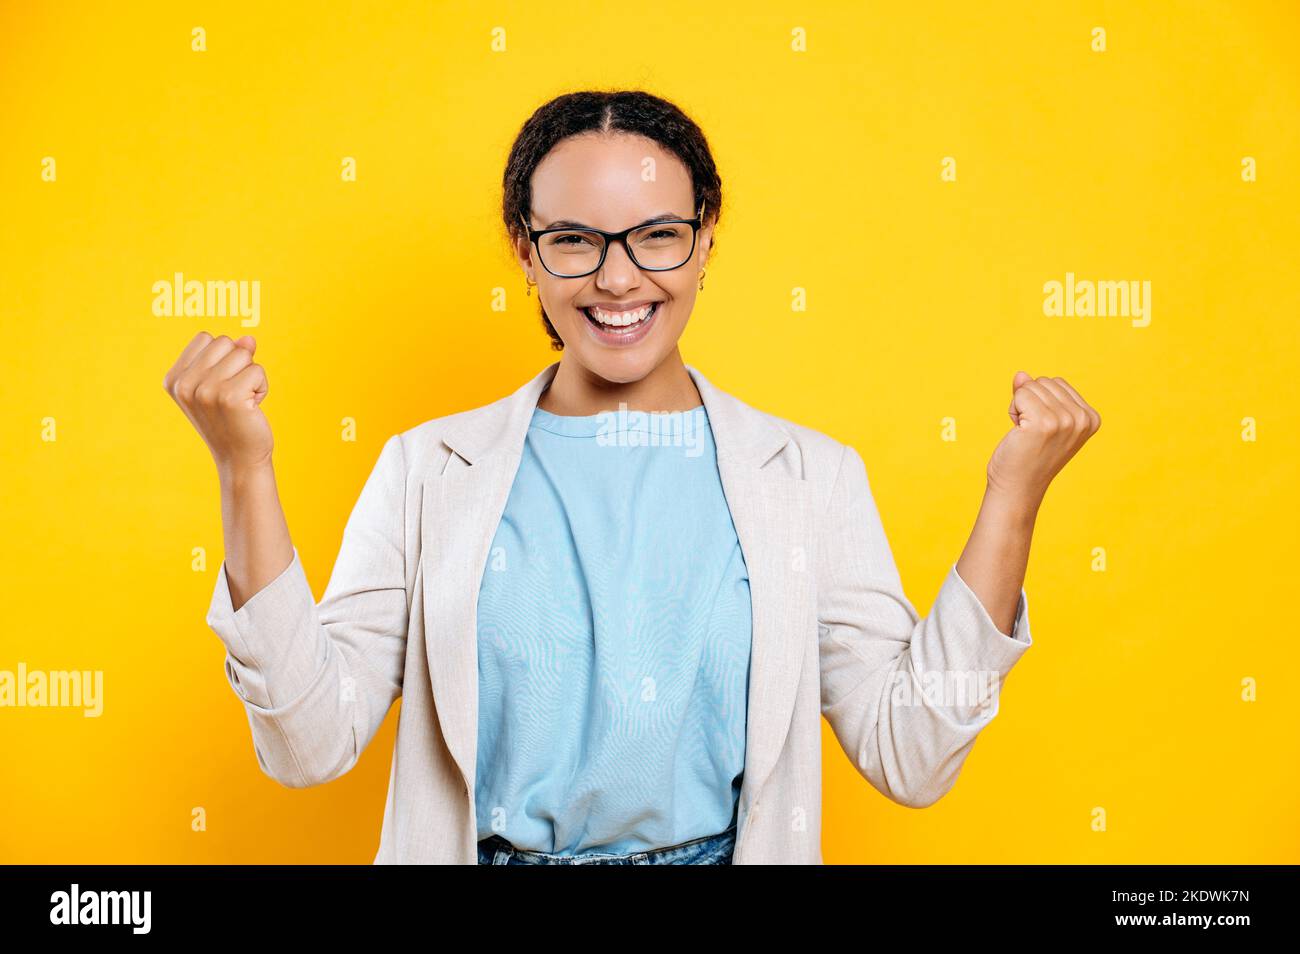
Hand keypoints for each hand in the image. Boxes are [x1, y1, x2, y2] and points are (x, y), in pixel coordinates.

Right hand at [163, 332, 272, 474]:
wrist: (239, 458)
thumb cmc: (231, 418)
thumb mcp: (222, 383)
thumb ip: (230, 356)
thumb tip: (248, 339)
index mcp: (174, 379)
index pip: (205, 338)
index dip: (222, 357)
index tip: (220, 386)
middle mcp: (184, 384)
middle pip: (224, 342)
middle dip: (238, 364)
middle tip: (234, 395)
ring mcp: (205, 391)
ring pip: (243, 353)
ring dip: (251, 376)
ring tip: (242, 401)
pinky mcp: (229, 397)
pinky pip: (258, 371)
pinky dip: (262, 387)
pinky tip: (252, 408)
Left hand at [986, 371, 1100, 505]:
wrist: (1018, 487)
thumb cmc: (1027, 455)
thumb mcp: (1040, 419)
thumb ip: (1035, 394)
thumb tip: (1021, 374)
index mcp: (1091, 418)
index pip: (1057, 382)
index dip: (1041, 401)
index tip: (1042, 428)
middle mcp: (1082, 419)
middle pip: (1044, 381)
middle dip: (1029, 402)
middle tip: (1031, 432)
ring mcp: (1065, 421)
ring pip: (1030, 386)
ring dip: (1020, 407)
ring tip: (1025, 434)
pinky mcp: (1044, 423)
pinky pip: (1020, 394)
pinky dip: (1013, 410)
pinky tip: (1018, 432)